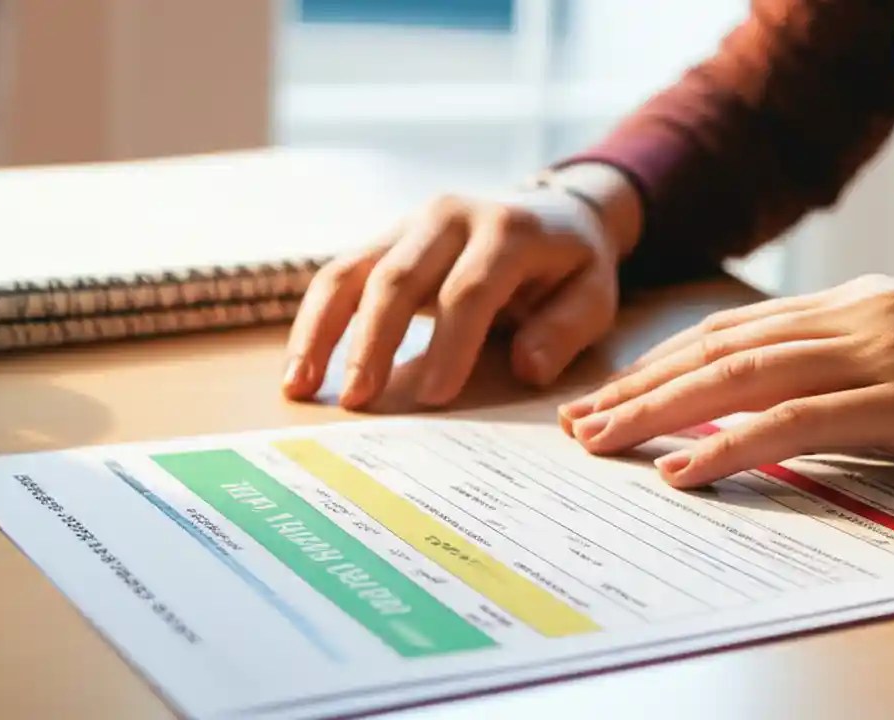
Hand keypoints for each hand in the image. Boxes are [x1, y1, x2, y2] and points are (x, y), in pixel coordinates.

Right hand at [283, 168, 637, 408]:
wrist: (553, 210)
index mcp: (508, 229)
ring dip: (322, 330)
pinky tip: (300, 368)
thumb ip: (564, 329)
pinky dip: (314, 322)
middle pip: (399, 276)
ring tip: (300, 387)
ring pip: (353, 272)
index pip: (470, 289)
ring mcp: (410, 224)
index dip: (451, 343)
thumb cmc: (571, 265)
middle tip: (359, 401)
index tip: (433, 396)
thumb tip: (527, 367)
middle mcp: (450, 217)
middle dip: (374, 341)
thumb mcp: (593, 294)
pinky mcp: (385, 240)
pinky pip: (339, 277)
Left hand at [559, 275, 893, 486]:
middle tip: (575, 423)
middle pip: (716, 349)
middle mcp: (850, 316)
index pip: (730, 330)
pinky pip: (796, 422)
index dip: (660, 362)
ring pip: (740, 376)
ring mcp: (876, 351)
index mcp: (847, 304)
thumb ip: (847, 362)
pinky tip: (683, 470)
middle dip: (638, 386)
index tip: (606, 394)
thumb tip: (775, 403)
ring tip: (601, 443)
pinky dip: (730, 444)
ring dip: (660, 411)